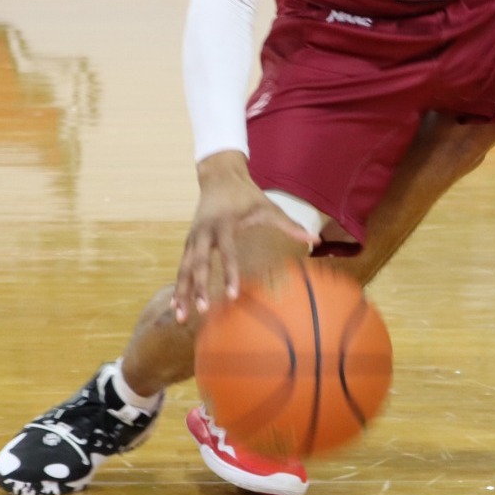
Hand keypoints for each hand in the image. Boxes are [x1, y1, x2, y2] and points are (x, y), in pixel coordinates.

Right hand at [171, 152, 315, 320]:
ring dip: (182, 292)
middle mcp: (204, 232)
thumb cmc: (245, 194)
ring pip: (184, 268)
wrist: (219, 176)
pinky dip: (180, 285)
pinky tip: (178, 306)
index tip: (232, 295)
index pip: (226, 252)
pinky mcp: (189, 242)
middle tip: (201, 311)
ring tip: (180, 317)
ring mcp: (193, 237)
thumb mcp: (267, 207)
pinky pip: (183, 266)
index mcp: (223, 224)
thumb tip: (315, 239)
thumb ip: (289, 224)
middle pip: (197, 263)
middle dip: (197, 287)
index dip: (229, 273)